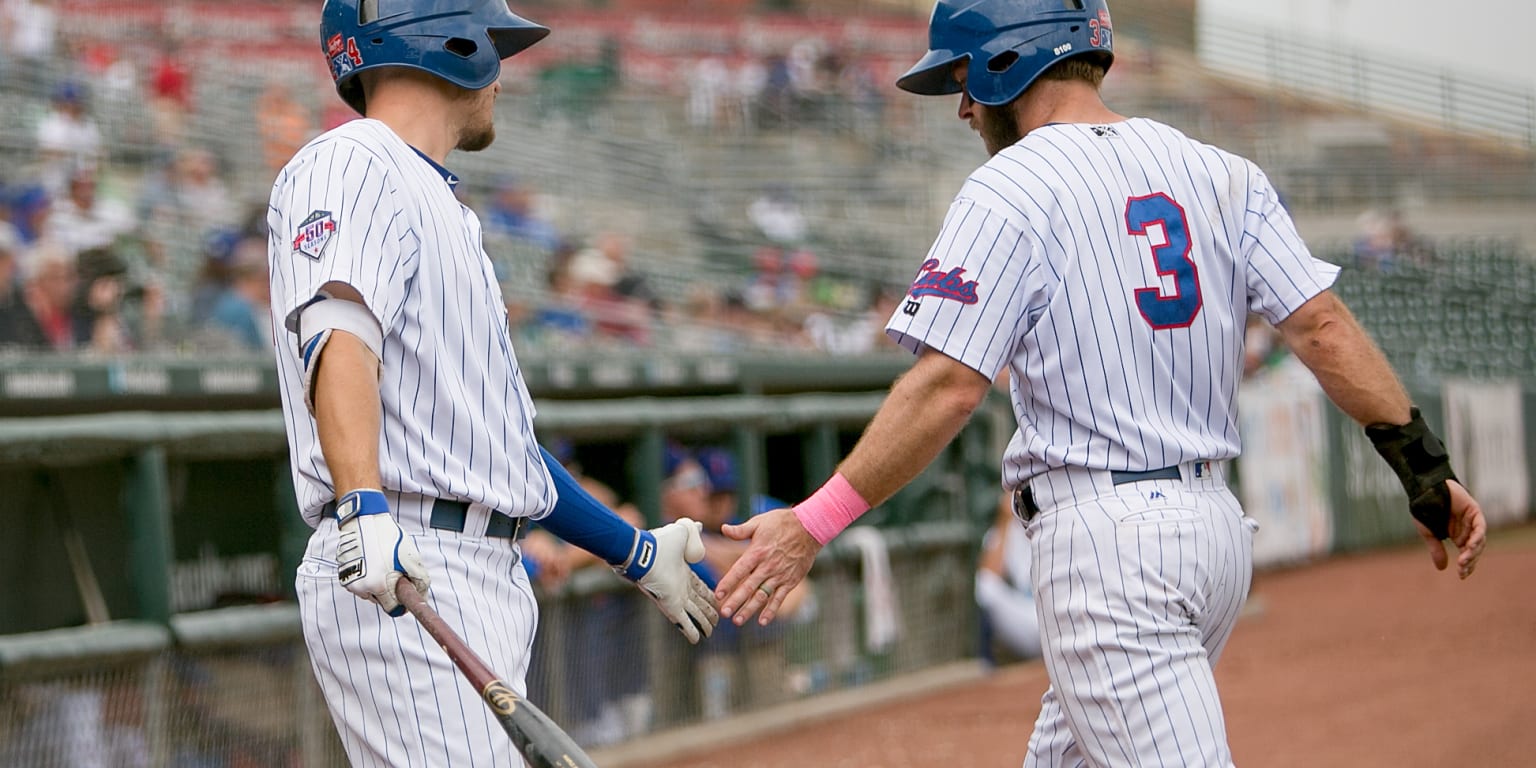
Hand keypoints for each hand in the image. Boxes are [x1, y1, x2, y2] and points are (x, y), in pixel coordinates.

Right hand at [335, 491, 429, 616]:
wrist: (365, 521)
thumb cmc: (388, 538)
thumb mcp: (410, 558)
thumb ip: (419, 580)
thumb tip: (422, 596)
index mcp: (379, 586)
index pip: (392, 608)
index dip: (401, 605)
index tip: (405, 598)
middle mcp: (362, 587)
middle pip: (380, 600)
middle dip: (389, 591)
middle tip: (395, 573)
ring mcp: (350, 582)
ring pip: (369, 592)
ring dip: (377, 584)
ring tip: (382, 564)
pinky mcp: (342, 575)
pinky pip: (359, 583)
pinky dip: (366, 578)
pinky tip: (370, 562)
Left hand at [621, 518, 718, 642]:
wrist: (644, 553)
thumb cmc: (661, 542)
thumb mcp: (682, 532)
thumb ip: (693, 531)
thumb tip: (700, 525)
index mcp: (683, 573)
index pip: (700, 587)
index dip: (709, 595)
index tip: (717, 601)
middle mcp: (680, 587)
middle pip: (698, 603)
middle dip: (707, 612)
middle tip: (717, 621)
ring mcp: (675, 597)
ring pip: (693, 614)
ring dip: (702, 623)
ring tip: (710, 632)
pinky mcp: (670, 606)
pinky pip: (682, 621)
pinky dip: (689, 631)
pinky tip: (696, 640)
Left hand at [715, 507, 820, 626]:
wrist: (810, 527)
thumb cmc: (783, 523)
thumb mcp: (759, 522)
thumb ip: (741, 530)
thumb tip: (723, 528)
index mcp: (757, 552)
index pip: (739, 570)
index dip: (728, 583)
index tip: (718, 594)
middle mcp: (767, 566)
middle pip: (748, 587)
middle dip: (735, 601)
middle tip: (724, 613)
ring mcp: (779, 575)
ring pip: (762, 596)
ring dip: (750, 609)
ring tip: (738, 621)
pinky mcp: (790, 581)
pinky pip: (779, 598)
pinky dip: (772, 610)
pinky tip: (763, 621)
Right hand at [1416, 479, 1485, 578]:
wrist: (1422, 490)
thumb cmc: (1423, 510)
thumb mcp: (1429, 534)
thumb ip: (1436, 549)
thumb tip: (1442, 569)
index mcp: (1457, 535)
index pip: (1467, 553)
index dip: (1467, 565)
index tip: (1461, 576)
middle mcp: (1466, 529)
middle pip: (1474, 549)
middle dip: (1470, 560)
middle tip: (1462, 570)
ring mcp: (1471, 520)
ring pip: (1479, 540)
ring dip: (1472, 551)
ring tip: (1463, 561)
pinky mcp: (1474, 510)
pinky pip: (1480, 527)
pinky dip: (1476, 537)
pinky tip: (1469, 546)